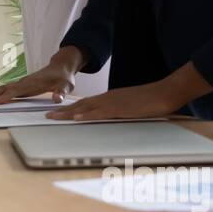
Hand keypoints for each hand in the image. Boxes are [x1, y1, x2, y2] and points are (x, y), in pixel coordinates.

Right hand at [0, 50, 82, 104]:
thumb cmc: (63, 78)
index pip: (17, 90)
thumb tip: (57, 99)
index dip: (6, 97)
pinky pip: (7, 90)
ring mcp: (22, 83)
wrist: (60, 67)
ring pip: (3, 89)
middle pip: (5, 89)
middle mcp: (24, 82)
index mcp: (33, 83)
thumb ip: (61, 92)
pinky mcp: (22, 86)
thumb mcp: (66, 85)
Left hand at [43, 79, 185, 120]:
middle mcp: (107, 98)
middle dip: (63, 110)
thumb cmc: (151, 101)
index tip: (59, 112)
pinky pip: (100, 113)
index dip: (71, 108)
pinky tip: (76, 118)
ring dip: (68, 113)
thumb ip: (120, 112)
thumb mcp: (132, 107)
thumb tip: (114, 119)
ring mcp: (113, 102)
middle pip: (80, 104)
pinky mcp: (120, 108)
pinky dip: (86, 115)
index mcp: (110, 98)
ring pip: (85, 107)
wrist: (165, 92)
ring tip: (53, 117)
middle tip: (47, 115)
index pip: (86, 103)